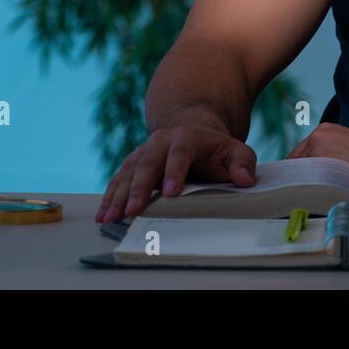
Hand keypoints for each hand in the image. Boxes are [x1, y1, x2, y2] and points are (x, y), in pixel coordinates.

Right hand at [95, 124, 257, 223]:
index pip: (179, 153)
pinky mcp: (132, 164)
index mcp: (186, 137)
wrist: (190, 129)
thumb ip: (243, 162)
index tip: (170, 192)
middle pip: (147, 163)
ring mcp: (143, 153)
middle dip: (139, 188)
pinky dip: (109, 197)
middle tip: (133, 210)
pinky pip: (118, 180)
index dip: (174, 171)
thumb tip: (246, 179)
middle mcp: (160, 143)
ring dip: (118, 196)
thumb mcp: (234, 150)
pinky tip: (103, 215)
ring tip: (111, 218)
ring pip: (128, 173)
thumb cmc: (215, 149)